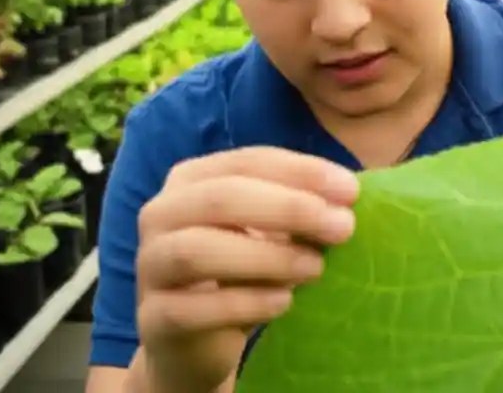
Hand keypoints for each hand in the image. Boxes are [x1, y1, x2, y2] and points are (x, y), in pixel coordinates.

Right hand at [133, 147, 359, 392]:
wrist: (195, 341)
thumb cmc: (239, 273)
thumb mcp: (272, 234)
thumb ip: (301, 212)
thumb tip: (347, 198)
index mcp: (191, 180)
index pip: (247, 161)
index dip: (301, 172)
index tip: (351, 191)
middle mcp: (161, 214)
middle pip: (220, 198)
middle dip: (289, 208)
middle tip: (343, 228)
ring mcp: (150, 266)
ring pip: (198, 249)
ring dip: (267, 257)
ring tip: (315, 268)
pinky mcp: (154, 318)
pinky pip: (192, 308)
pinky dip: (244, 304)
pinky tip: (283, 303)